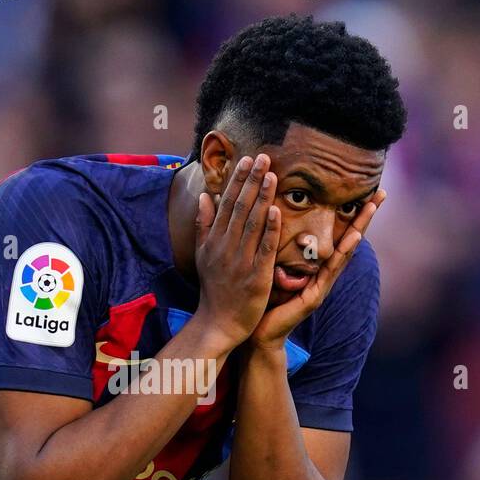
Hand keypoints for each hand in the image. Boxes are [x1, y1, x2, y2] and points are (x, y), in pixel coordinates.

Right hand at [191, 154, 280, 352]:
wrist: (217, 322)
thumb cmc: (213, 288)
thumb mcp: (202, 254)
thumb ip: (204, 224)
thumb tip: (205, 195)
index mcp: (214, 240)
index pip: (227, 202)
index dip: (238, 180)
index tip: (248, 159)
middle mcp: (225, 246)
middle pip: (240, 207)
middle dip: (252, 181)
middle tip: (263, 157)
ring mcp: (240, 260)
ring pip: (252, 223)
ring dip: (262, 197)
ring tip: (272, 175)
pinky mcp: (255, 275)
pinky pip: (263, 248)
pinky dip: (269, 229)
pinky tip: (276, 211)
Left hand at [249, 191, 383, 347]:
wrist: (257, 334)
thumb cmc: (263, 300)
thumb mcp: (271, 266)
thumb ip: (278, 247)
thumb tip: (271, 215)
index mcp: (314, 266)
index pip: (335, 235)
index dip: (348, 214)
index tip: (362, 190)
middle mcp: (322, 274)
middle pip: (348, 240)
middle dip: (364, 217)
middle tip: (380, 193)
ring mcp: (322, 286)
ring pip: (345, 252)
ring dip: (360, 229)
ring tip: (372, 207)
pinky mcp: (315, 297)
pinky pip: (330, 271)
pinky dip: (343, 253)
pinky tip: (353, 238)